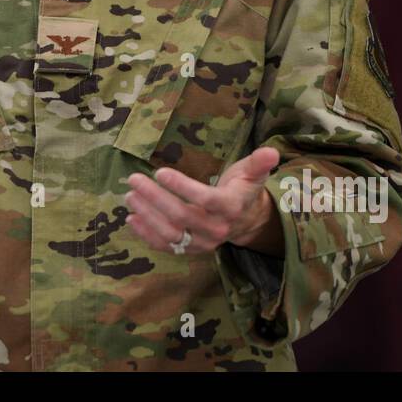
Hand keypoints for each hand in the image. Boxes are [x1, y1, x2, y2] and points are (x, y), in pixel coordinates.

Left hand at [124, 147, 283, 255]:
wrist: (245, 221)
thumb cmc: (242, 190)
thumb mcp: (251, 173)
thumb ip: (259, 163)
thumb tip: (271, 151)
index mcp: (230, 207)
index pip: (205, 199)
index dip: (181, 187)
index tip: (160, 172)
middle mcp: (216, 230)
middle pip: (181, 216)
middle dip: (155, 197)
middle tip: (134, 179)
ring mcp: (202, 243)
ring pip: (170, 233)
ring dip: (147, 215)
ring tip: (130, 196)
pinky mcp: (190, 251)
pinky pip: (166, 246)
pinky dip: (146, 234)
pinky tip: (132, 218)